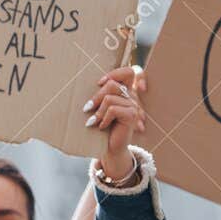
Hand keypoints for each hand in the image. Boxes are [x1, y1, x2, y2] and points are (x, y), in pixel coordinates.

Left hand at [85, 65, 146, 180]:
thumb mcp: (99, 108)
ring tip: (93, 122)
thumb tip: (88, 83)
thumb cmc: (101, 126)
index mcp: (125, 91)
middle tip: (87, 109)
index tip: (99, 82)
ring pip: (109, 98)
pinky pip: (112, 109)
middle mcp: (132, 96)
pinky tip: (102, 127)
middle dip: (96, 97)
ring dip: (98, 112)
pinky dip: (103, 119)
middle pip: (112, 84)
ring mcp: (134, 105)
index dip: (115, 73)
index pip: (129, 72)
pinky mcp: (132, 114)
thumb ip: (100, 95)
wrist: (110, 147)